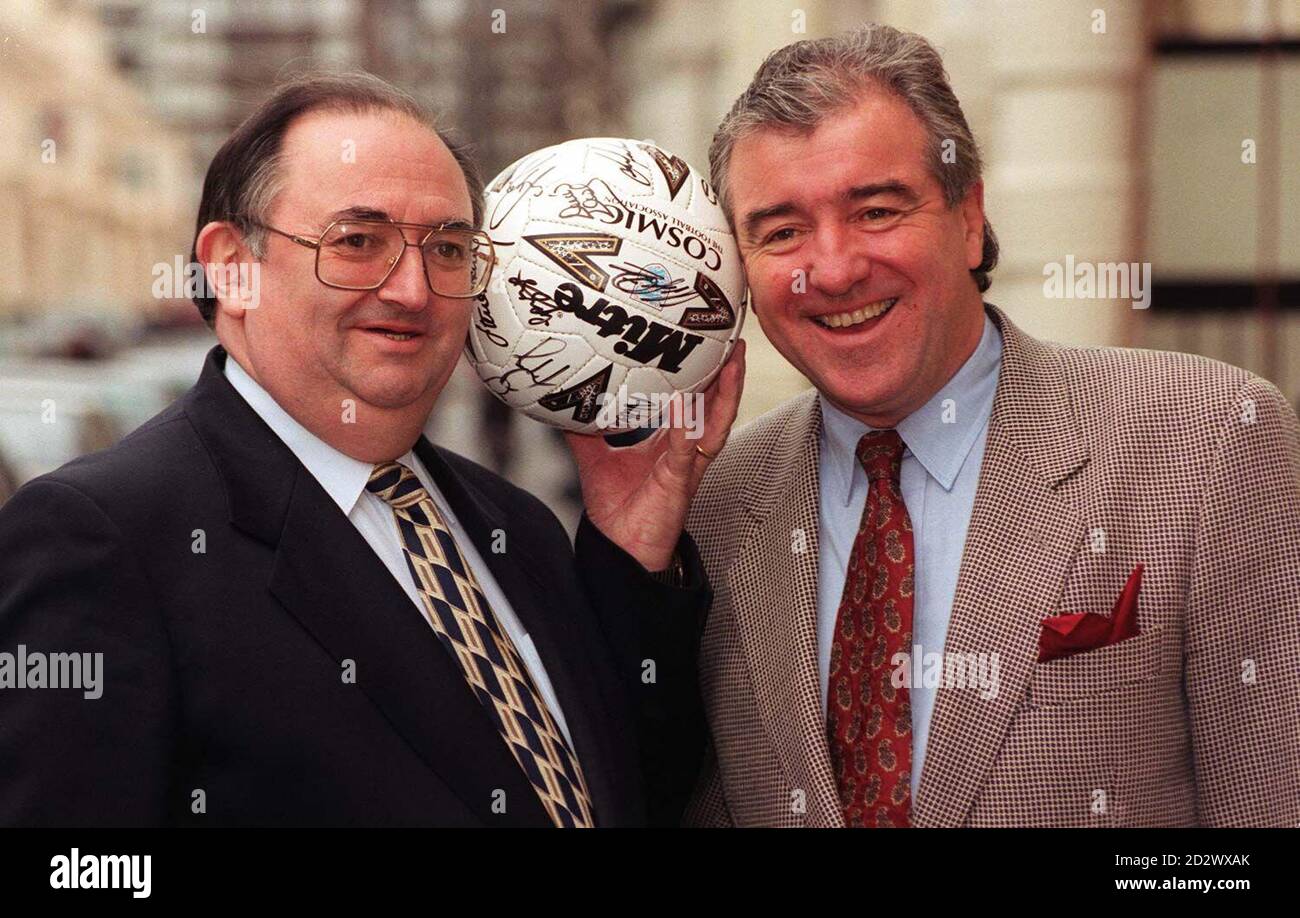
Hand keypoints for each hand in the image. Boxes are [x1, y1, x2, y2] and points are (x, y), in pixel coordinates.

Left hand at [564, 339, 745, 570]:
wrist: (619, 549)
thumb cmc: (617, 510)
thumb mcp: (594, 458)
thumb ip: (584, 431)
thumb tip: (565, 402)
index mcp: (671, 443)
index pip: (693, 401)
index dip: (704, 374)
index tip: (707, 343)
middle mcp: (686, 451)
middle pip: (715, 406)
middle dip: (727, 374)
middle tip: (733, 340)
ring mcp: (686, 466)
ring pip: (715, 423)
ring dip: (727, 393)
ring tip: (733, 363)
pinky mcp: (679, 482)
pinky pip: (687, 452)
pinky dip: (688, 427)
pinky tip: (688, 405)